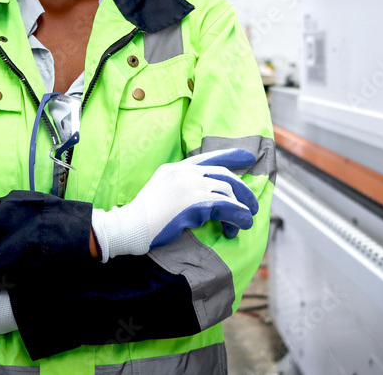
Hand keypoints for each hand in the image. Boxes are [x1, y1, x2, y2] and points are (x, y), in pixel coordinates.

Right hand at [90, 148, 257, 261]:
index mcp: (176, 168)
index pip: (208, 157)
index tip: (248, 156)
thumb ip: (179, 186)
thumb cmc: (143, 216)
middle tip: (253, 204)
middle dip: (243, 189)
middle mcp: (185, 173)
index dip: (231, 156)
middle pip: (224, 175)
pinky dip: (239, 216)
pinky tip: (241, 225)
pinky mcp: (195, 203)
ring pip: (228, 190)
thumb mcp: (161, 190)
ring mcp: (190, 186)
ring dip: (241, 208)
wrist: (129, 226)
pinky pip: (227, 206)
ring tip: (244, 223)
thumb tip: (202, 197)